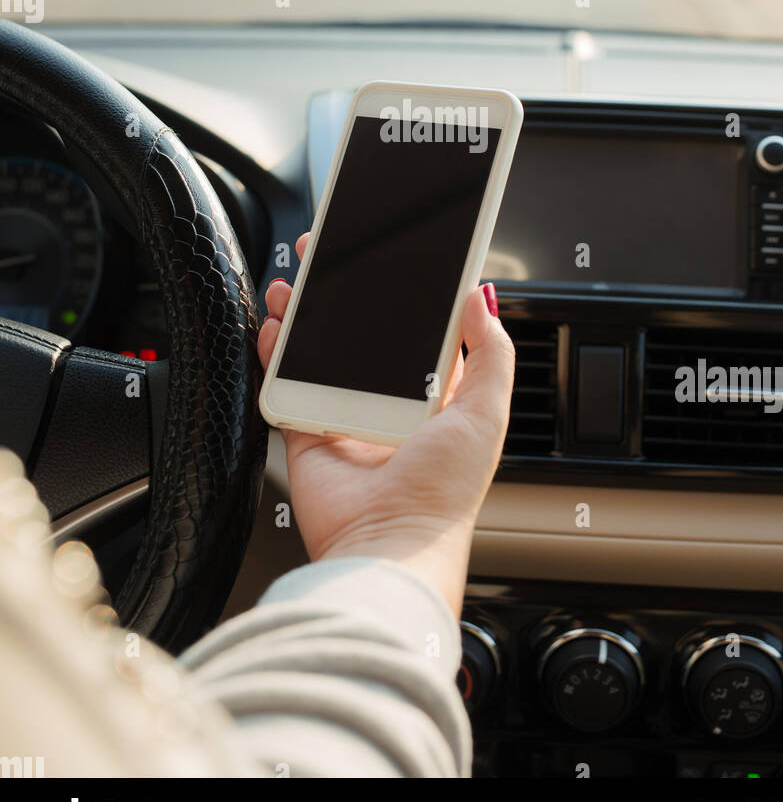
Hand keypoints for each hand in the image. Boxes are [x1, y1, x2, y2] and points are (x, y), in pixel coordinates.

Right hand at [258, 235, 514, 616]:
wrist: (388, 545)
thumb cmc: (443, 492)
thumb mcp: (487, 413)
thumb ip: (489, 352)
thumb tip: (479, 296)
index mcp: (439, 398)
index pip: (419, 329)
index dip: (402, 291)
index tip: (385, 255)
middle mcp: (391, 404)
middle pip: (362, 333)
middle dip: (342, 294)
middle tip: (326, 257)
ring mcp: (346, 417)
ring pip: (319, 351)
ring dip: (304, 314)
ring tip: (295, 284)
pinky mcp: (308, 432)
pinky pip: (286, 384)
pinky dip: (275, 353)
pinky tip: (274, 326)